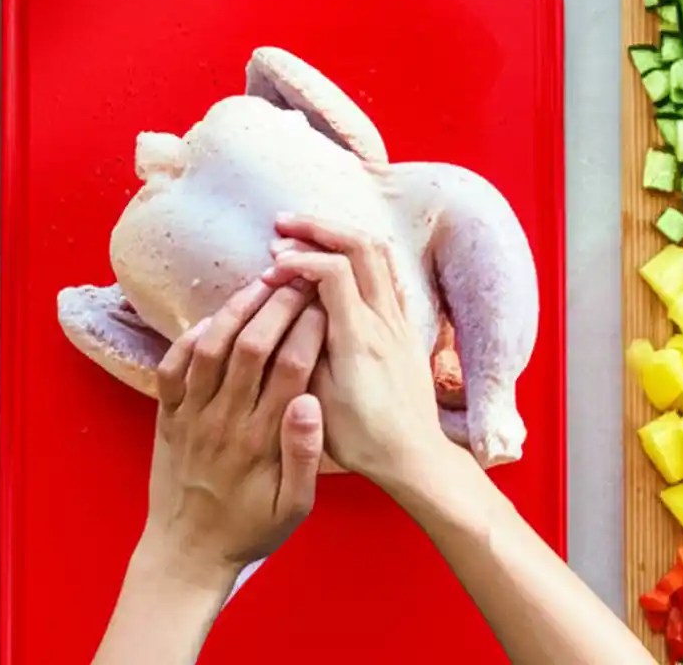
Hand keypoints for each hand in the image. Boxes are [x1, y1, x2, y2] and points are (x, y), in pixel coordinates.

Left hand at [145, 280, 326, 582]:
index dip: (310, 328)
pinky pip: (172, 367)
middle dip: (278, 304)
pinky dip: (189, 338)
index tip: (327, 303)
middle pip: (252, 346)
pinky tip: (212, 318)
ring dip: (236, 309)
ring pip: (211, 348)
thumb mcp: (294, 508)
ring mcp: (191, 416)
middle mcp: (225, 420)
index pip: (291, 368)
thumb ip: (305, 455)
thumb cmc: (250, 530)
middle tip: (299, 276)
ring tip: (260, 280)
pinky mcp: (167, 417)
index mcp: (262, 440)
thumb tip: (312, 402)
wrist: (187, 553)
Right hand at [262, 214, 449, 482]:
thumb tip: (287, 311)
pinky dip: (361, 256)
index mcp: (359, 336)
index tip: (270, 269)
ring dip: (341, 236)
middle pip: (361, 246)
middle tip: (281, 225)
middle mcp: (385, 320)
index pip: (332, 270)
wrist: (412, 456)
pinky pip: (389, 275)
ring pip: (379, 254)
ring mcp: (400, 321)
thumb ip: (301, 350)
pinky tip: (341, 260)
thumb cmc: (361, 439)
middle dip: (318, 228)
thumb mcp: (317, 400)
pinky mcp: (406, 329)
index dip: (298, 259)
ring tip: (307, 235)